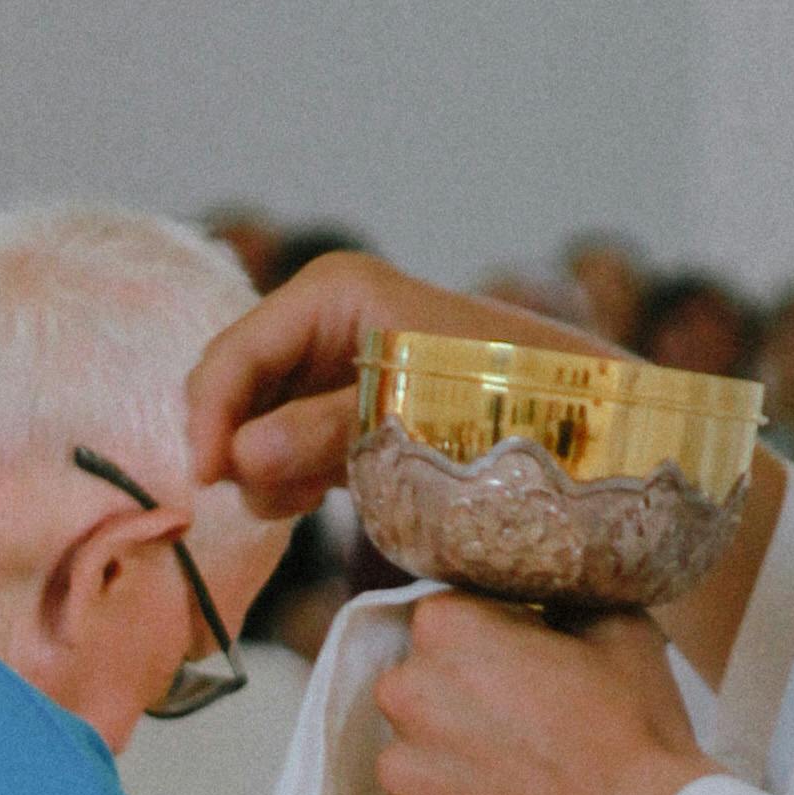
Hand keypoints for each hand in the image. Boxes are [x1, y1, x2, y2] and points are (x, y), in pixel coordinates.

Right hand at [185, 254, 609, 521]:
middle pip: (234, 381)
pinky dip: (287, 474)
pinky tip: (312, 501)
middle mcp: (325, 315)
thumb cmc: (510, 404)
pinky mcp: (349, 403)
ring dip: (261, 467)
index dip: (208, 416)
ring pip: (254, 416)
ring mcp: (335, 359)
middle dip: (233, 443)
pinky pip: (285, 438)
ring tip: (300, 503)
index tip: (206, 482)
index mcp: (334, 291)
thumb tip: (236, 459)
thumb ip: (320, 437)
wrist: (586, 424)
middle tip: (256, 502)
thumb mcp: (409, 419)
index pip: (235, 351)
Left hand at [376, 600, 711, 794]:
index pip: (450, 619)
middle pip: (424, 686)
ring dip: (456, 763)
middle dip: (464, 700)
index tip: (529, 667)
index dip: (493, 640)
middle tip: (528, 729)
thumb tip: (545, 604)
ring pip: (418, 756)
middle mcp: (404, 694)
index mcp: (446, 630)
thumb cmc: (633, 735)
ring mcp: (399, 774)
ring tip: (521, 783)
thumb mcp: (618, 631)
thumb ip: (561, 601)